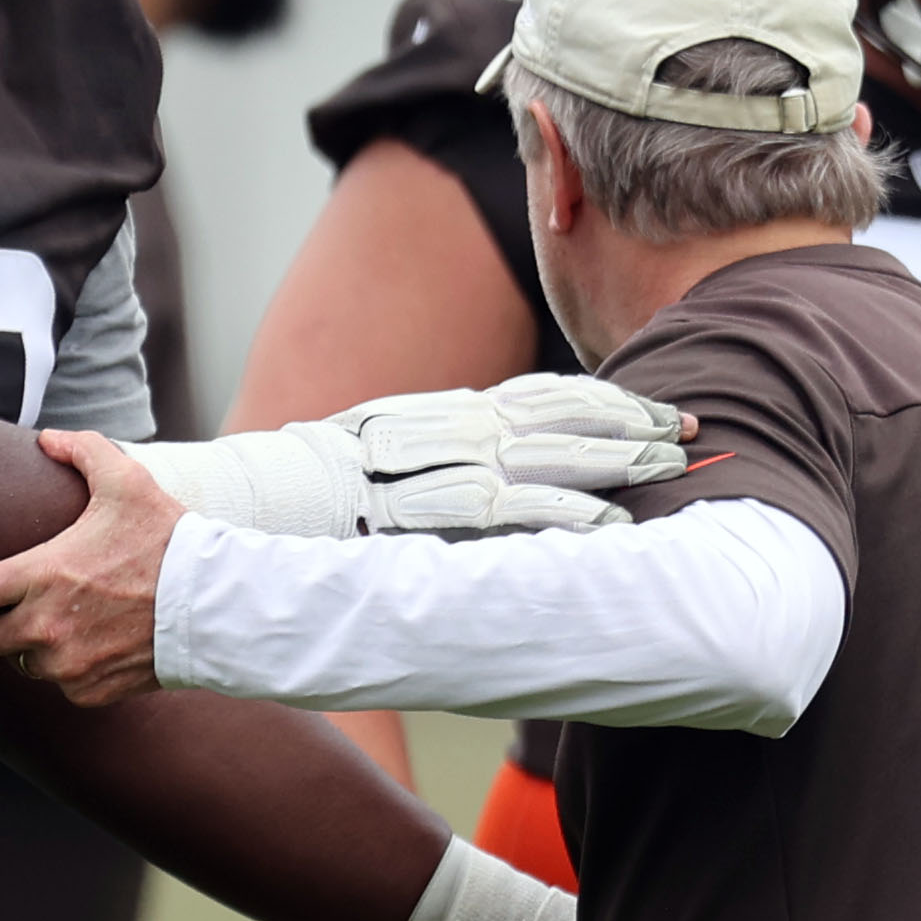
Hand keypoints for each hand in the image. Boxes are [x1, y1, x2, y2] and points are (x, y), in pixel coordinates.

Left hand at [0, 431, 179, 704]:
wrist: (216, 606)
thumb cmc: (169, 539)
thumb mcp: (126, 481)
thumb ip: (80, 451)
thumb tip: (47, 439)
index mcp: (42, 575)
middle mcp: (44, 628)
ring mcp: (66, 666)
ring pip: (18, 662)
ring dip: (19, 645)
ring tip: (49, 620)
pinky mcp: (89, 691)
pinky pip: (57, 683)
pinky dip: (62, 666)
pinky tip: (89, 641)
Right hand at [129, 374, 695, 539]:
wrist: (229, 506)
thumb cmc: (300, 496)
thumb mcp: (376, 454)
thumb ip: (435, 455)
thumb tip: (497, 465)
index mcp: (433, 413)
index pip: (535, 395)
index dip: (602, 400)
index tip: (658, 407)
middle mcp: (435, 429)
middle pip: (550, 416)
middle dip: (624, 423)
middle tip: (690, 432)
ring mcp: (424, 465)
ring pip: (537, 454)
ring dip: (608, 462)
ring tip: (668, 471)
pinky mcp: (411, 509)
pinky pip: (498, 509)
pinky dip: (557, 514)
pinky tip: (607, 525)